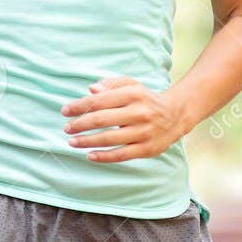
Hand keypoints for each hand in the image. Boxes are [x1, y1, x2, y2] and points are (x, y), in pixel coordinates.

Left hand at [62, 76, 186, 162]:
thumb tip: (91, 90)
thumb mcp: (132, 85)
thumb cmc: (146, 99)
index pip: (100, 100)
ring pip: (109, 139)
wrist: (176, 115)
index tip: (65, 111)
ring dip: (87, 141)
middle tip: (66, 129)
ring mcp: (143, 132)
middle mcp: (139, 112)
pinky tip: (89, 155)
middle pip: (102, 119)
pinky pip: (121, 155)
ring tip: (73, 142)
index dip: (79, 106)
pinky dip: (103, 157)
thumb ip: (111, 84)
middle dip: (80, 124)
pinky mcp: (147, 149)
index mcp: (133, 94)